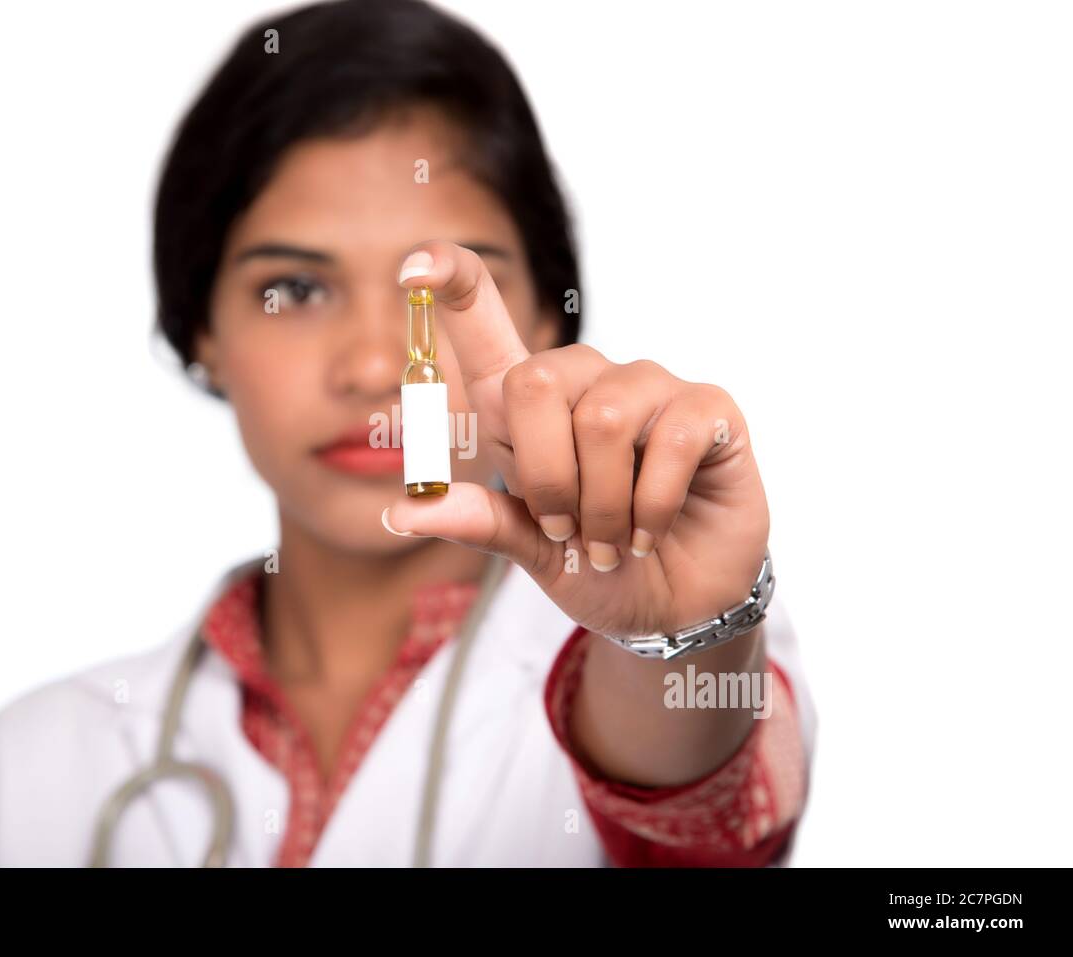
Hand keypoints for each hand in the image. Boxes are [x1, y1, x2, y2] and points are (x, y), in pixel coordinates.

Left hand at [383, 241, 769, 639]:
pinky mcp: (709, 408)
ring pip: (601, 420)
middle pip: (534, 380)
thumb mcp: (532, 550)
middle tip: (568, 529)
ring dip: (602, 506)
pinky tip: (651, 532)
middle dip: (544, 478)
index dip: (452, 283)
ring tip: (612, 543)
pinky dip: (652, 507)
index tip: (412, 266)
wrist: (677, 604)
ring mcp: (650, 388)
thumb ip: (480, 521)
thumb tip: (400, 512)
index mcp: (530, 405)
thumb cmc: (599, 565)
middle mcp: (588, 380)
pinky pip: (670, 442)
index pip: (485, 324)